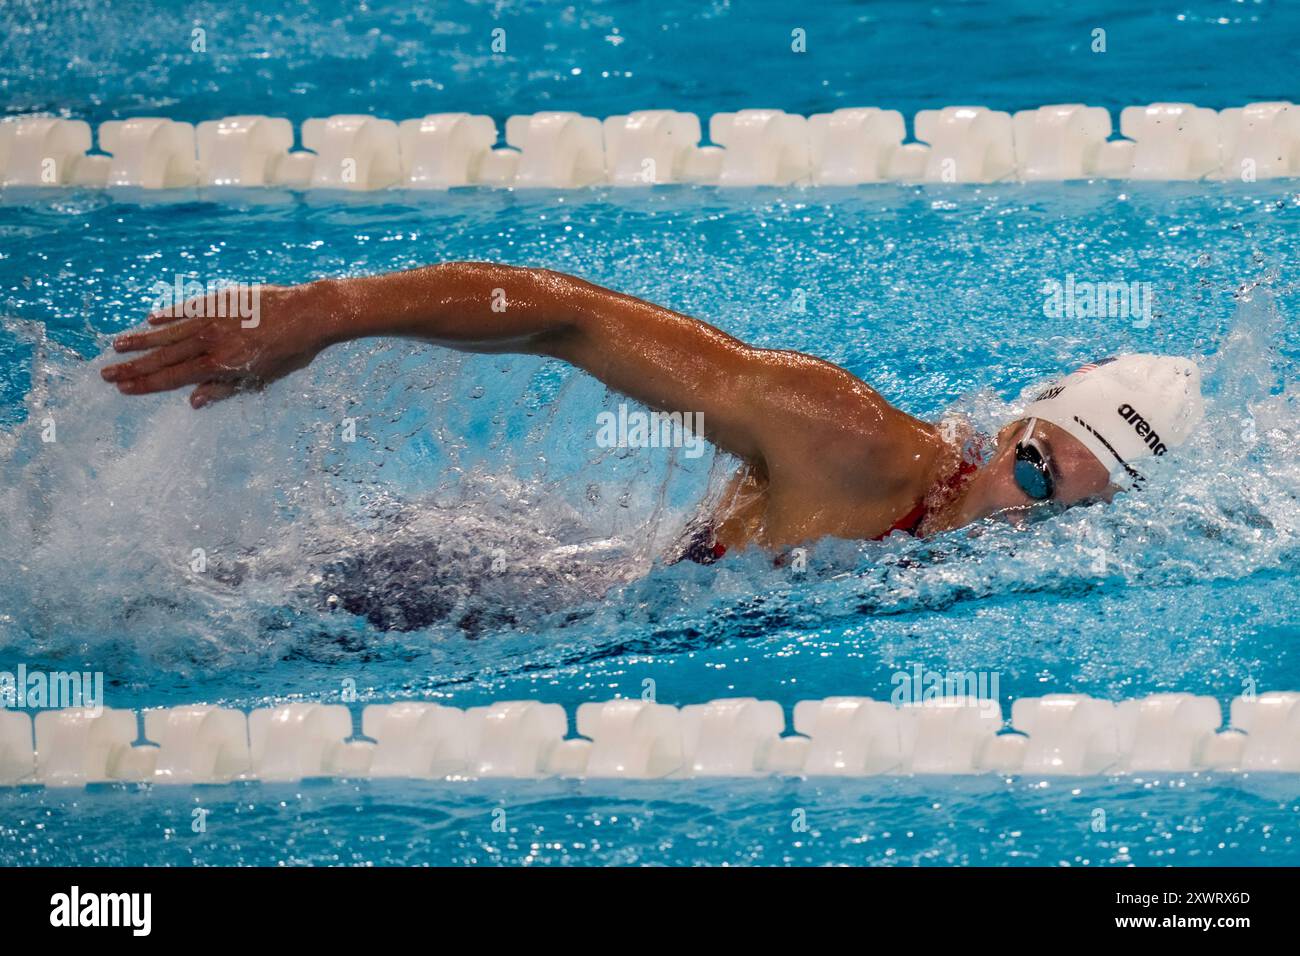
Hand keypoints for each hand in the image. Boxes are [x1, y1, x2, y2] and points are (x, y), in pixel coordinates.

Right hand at [101, 282, 331, 407]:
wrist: (309, 313)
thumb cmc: (291, 352)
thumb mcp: (262, 378)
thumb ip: (226, 389)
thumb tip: (193, 402)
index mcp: (221, 364)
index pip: (174, 377)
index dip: (146, 384)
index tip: (123, 388)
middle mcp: (211, 340)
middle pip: (164, 356)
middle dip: (133, 366)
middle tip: (105, 373)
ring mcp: (214, 317)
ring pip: (169, 331)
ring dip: (142, 340)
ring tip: (117, 345)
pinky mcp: (221, 299)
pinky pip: (188, 307)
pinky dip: (169, 314)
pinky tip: (151, 319)